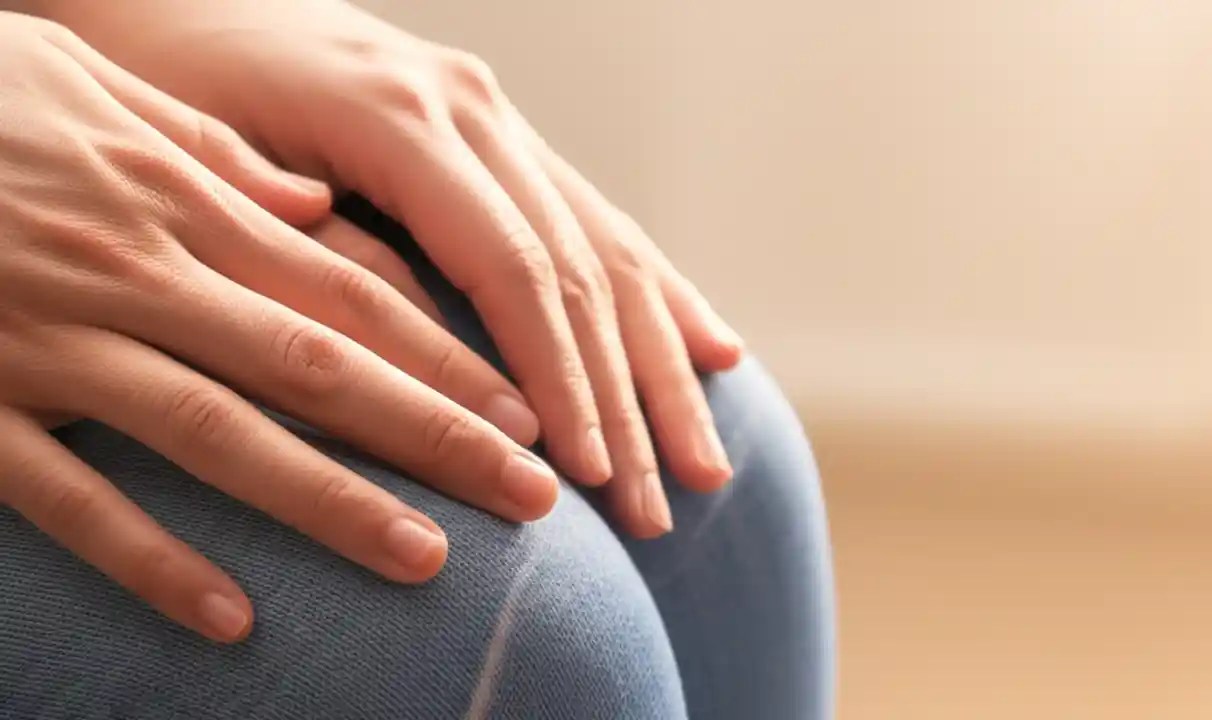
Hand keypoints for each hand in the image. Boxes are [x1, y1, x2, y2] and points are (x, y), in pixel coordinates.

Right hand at [0, 14, 558, 641]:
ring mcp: (53, 346)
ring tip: (426, 559)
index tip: (526, 409)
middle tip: (531, 497)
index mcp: (177, 202)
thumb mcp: (92, 87)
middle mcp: (138, 277)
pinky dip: (150, 560)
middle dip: (432, 435)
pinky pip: (69, 500)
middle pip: (316, 369)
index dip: (444, 356)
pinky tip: (232, 618)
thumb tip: (316, 201)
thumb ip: (213, 150)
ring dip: (329, 501)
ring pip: (217, 435)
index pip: (345, 291)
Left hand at [46, 0, 747, 536]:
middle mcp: (473, 109)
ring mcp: (497, 118)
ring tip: (704, 466)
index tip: (588, 477)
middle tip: (656, 512)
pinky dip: (658, 296)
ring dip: (661, 368)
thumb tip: (428, 367)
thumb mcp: (215, 172)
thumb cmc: (166, 86)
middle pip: (580, 270)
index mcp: (403, 116)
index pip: (514, 270)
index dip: (560, 379)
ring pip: (609, 251)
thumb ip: (326, 256)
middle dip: (625, 402)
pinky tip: (712, 348)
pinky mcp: (502, 138)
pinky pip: (597, 222)